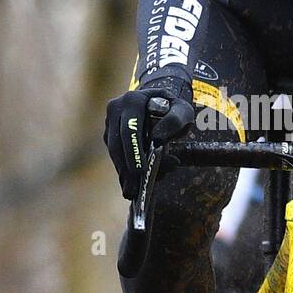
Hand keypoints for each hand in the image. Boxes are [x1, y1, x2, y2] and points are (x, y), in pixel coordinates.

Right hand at [104, 74, 194, 199]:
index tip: (141, 171)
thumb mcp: (182, 111)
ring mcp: (110, 123)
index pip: (130, 129)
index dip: (134, 151)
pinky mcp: (110, 136)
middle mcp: (116, 109)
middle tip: (134, 190)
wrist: (160, 105)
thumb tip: (158, 140)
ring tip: (133, 192)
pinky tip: (132, 185)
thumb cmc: (173, 109)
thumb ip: (175, 121)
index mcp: (133, 100)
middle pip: (118, 143)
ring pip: (114, 152)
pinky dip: (124, 171)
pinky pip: (116, 156)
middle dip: (127, 168)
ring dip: (124, 173)